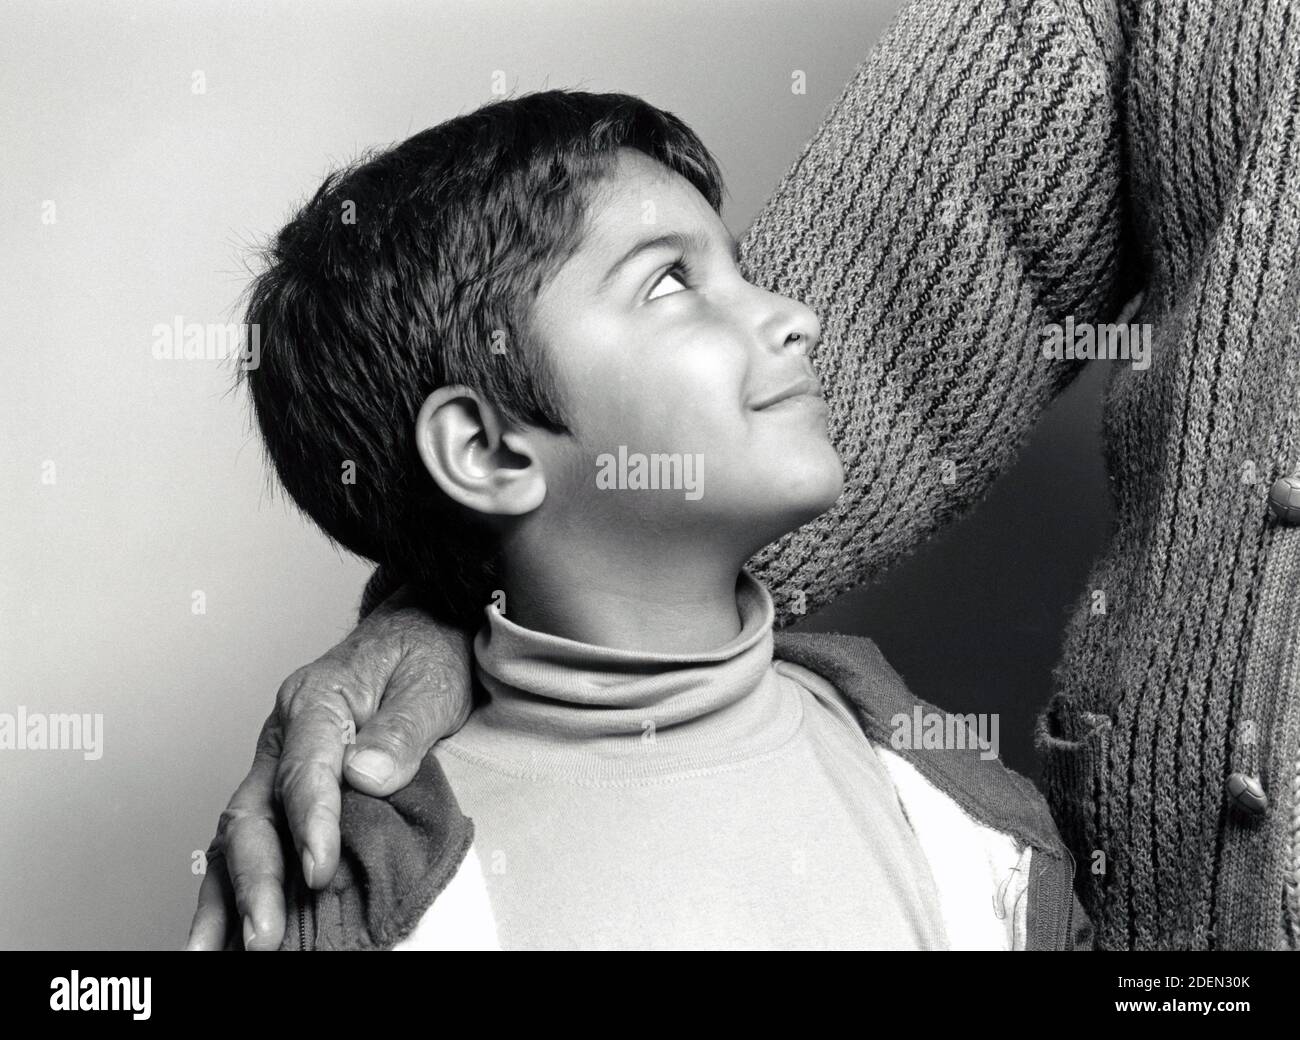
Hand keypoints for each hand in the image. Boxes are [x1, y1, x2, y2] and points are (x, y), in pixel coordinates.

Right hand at [185, 587, 472, 949]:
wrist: (419, 632)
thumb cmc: (425, 655)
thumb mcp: (429, 684)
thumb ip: (400, 730)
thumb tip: (365, 775)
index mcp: (316, 701)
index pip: (306, 769)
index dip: (311, 824)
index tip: (320, 871)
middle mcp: (283, 734)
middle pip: (254, 810)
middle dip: (255, 878)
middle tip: (265, 934)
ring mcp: (276, 762)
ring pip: (238, 832)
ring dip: (227, 894)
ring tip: (212, 953)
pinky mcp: (284, 787)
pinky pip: (253, 839)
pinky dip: (234, 886)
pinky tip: (224, 932)